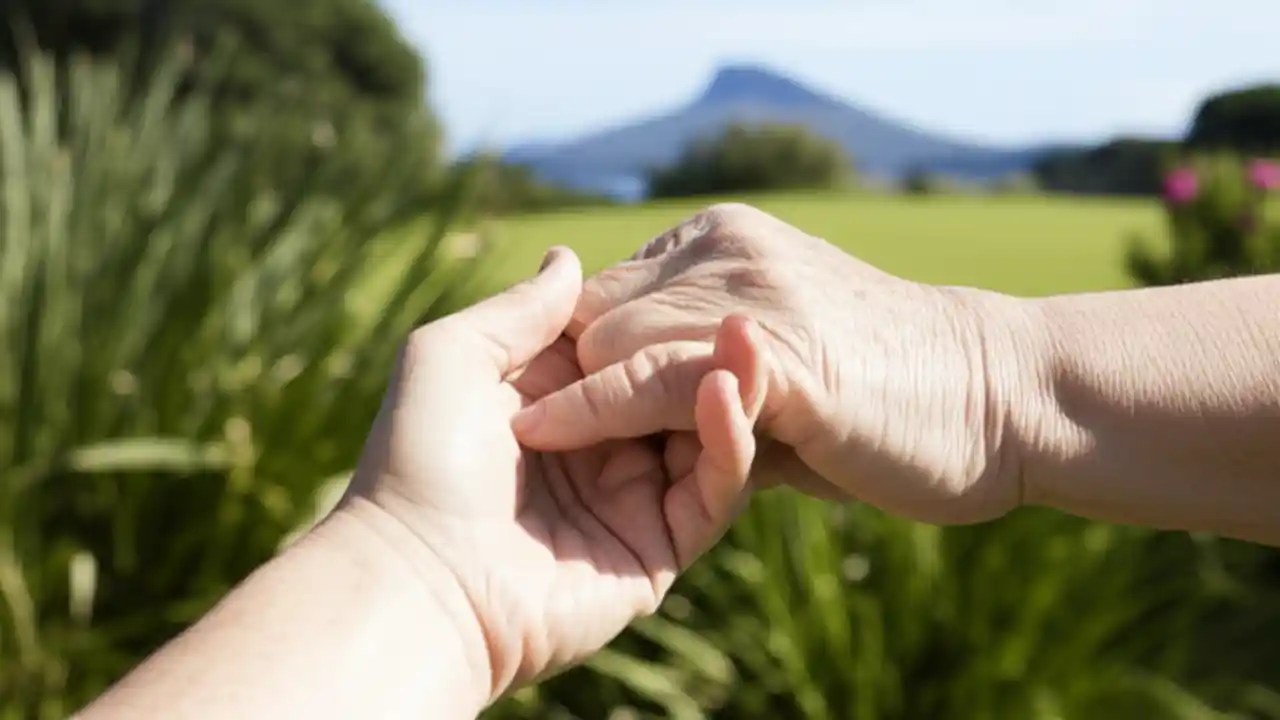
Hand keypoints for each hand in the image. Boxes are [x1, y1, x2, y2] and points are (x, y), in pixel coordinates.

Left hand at [340, 247, 758, 708]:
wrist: (418, 576)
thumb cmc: (420, 458)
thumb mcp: (454, 355)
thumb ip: (522, 309)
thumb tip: (569, 257)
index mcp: (557, 404)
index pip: (630, 349)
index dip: (662, 316)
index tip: (699, 276)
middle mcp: (600, 449)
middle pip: (677, 392)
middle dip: (712, 350)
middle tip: (745, 309)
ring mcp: (631, 501)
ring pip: (708, 439)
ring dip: (735, 388)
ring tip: (747, 340)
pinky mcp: (656, 551)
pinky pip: (711, 494)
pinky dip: (729, 445)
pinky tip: (722, 392)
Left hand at [514, 204, 1041, 524]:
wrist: (1002, 401)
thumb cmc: (893, 386)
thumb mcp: (779, 355)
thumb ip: (701, 356)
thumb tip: (603, 338)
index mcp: (726, 246)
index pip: (613, 295)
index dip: (579, 346)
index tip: (547, 393)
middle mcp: (732, 258)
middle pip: (605, 315)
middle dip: (564, 374)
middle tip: (534, 437)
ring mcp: (756, 309)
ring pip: (624, 343)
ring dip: (572, 396)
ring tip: (520, 443)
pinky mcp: (783, 374)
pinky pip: (671, 389)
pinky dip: (608, 410)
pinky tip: (563, 432)